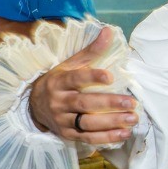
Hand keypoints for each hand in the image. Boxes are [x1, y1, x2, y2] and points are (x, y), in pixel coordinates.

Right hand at [28, 29, 137, 144]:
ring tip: (132, 119)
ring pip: (87, 123)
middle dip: (109, 104)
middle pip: (84, 103)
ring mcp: (62, 120)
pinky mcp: (67, 134)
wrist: (35, 105)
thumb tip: (109, 31)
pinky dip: (106, 138)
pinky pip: (88, 138)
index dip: (92, 77)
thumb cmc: (59, 81)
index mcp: (59, 81)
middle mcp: (59, 101)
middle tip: (131, 103)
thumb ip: (91, 51)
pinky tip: (124, 134)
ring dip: (111, 123)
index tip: (111, 77)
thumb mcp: (70, 64)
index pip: (75, 79)